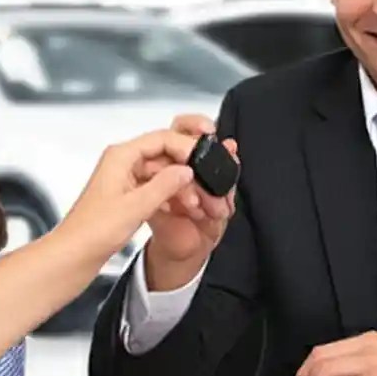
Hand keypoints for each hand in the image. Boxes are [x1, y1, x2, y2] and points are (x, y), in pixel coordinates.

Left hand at [54, 127, 208, 267]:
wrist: (73, 256)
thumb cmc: (91, 232)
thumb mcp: (135, 207)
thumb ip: (165, 185)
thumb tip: (186, 170)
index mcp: (120, 157)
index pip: (162, 138)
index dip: (186, 147)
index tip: (203, 161)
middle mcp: (121, 163)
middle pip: (164, 154)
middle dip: (187, 169)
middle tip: (206, 183)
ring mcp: (124, 179)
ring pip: (162, 172)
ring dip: (181, 185)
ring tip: (198, 200)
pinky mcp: (126, 196)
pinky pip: (155, 187)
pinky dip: (171, 195)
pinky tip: (184, 207)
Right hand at [143, 115, 237, 290]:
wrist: (191, 252)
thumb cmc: (205, 223)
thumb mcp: (224, 197)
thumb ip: (227, 172)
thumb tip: (231, 147)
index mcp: (188, 159)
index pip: (185, 127)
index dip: (195, 124)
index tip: (209, 130)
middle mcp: (169, 166)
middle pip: (167, 140)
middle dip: (190, 154)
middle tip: (205, 174)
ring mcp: (154, 182)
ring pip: (163, 166)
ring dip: (190, 186)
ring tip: (207, 206)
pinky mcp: (145, 199)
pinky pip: (155, 190)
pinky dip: (176, 200)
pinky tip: (191, 210)